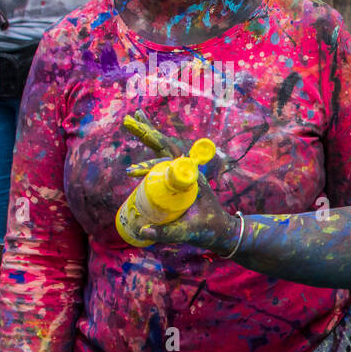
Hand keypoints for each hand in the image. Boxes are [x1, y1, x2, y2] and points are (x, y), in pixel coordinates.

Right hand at [122, 113, 235, 251]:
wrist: (221, 231)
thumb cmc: (208, 231)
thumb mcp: (188, 233)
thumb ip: (166, 233)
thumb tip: (141, 231)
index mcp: (193, 179)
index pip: (169, 164)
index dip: (149, 165)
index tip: (131, 173)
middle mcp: (190, 171)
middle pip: (166, 148)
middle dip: (148, 133)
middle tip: (129, 119)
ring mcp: (185, 173)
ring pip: (165, 149)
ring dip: (150, 134)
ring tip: (134, 118)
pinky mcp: (180, 178)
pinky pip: (164, 160)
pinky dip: (154, 147)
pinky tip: (145, 135)